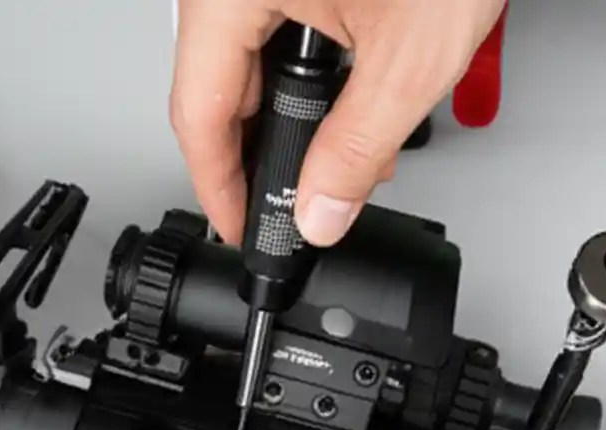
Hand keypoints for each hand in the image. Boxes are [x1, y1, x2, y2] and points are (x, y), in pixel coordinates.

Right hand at [171, 0, 505, 246]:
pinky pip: (276, 28)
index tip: (239, 226)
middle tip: (292, 207)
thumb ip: (357, 149)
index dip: (218, 184)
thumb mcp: (407, 61)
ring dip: (293, 120)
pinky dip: (309, 75)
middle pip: (218, 86)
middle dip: (265, 156)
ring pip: (248, 60)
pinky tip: (345, 109)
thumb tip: (321, 209)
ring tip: (339, 163)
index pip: (198, 110)